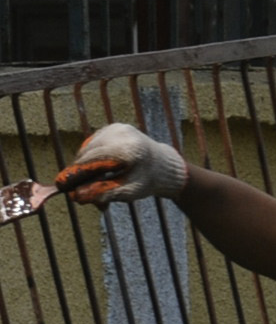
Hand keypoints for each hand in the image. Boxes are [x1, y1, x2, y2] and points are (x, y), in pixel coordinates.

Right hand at [55, 124, 188, 205]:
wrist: (164, 166)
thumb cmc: (147, 181)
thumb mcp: (128, 191)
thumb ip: (104, 192)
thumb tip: (77, 196)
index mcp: (128, 150)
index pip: (92, 160)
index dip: (76, 173)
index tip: (62, 186)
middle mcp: (122, 134)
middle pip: (88, 154)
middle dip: (82, 173)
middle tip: (81, 192)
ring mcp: (118, 128)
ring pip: (88, 148)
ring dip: (87, 166)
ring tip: (95, 183)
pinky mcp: (115, 127)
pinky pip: (94, 143)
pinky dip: (93, 157)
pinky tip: (101, 169)